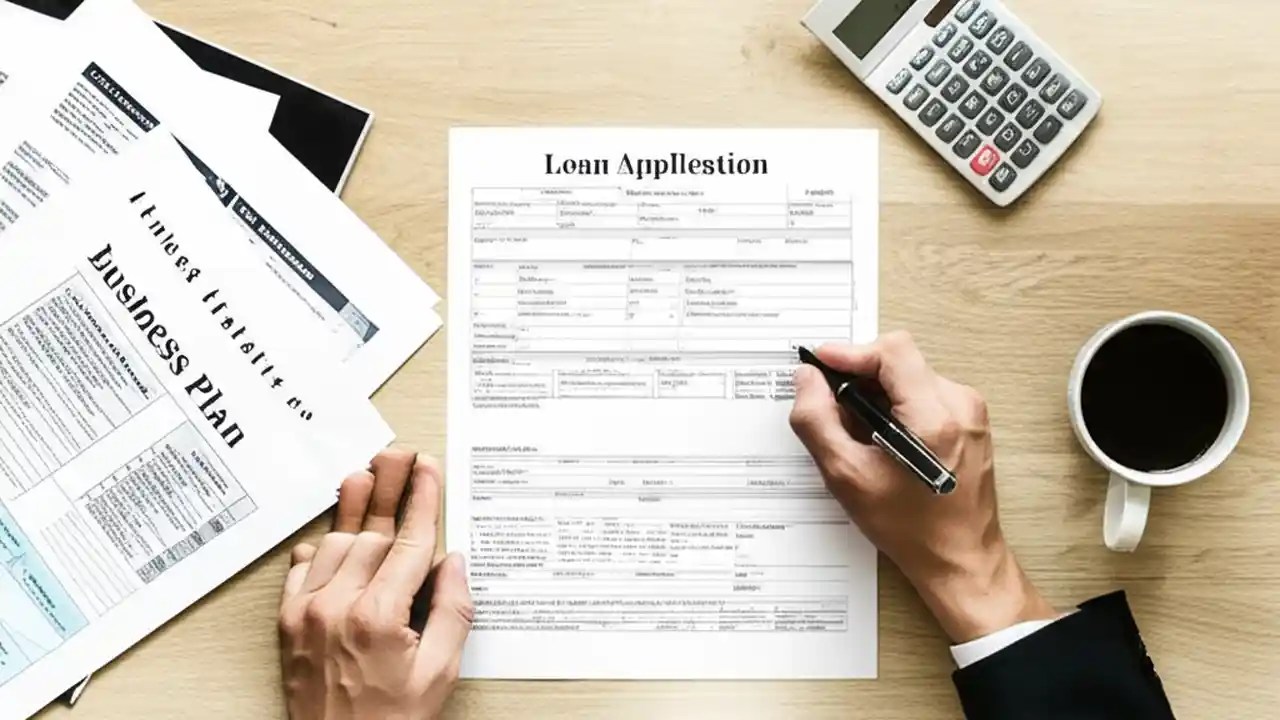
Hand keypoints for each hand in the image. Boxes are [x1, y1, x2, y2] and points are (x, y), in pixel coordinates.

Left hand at [278, 449, 471, 719]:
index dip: (423, 499)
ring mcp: (307, 613)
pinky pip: (301, 568)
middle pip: (371, 531)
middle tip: (400, 455)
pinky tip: (332, 531)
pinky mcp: (287, 624)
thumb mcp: (440, 675)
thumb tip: (453, 565)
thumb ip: (452, 613)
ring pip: (335, 543)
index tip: (428, 469)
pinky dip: (319, 547)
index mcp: (380, 617)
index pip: (409, 542)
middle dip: (390, 490)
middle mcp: (338, 607)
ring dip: (354, 511)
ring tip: (366, 474)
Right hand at [790, 333, 1055, 642]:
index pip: (892, 351)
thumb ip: (818, 422)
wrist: (961, 560)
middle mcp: (960, 406)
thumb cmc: (911, 529)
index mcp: (933, 417)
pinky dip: (897, 406)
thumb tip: (807, 381)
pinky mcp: (971, 422)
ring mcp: (970, 413)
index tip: (821, 364)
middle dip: (861, 377)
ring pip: (911, 377)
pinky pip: (926, 394)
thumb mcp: (847, 477)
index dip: (850, 352)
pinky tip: (883, 440)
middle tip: (834, 409)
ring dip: (879, 394)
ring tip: (860, 434)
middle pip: (900, 361)